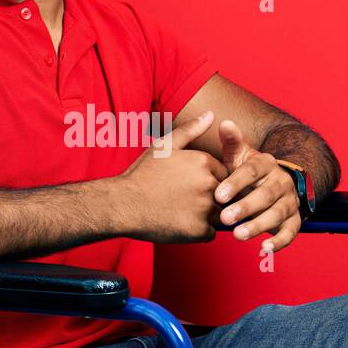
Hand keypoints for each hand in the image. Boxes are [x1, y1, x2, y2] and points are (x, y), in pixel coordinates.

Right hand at [117, 110, 228, 242]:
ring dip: (208, 216)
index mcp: (203, 162)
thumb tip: (212, 114)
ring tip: (183, 213)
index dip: (208, 180)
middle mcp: (208, 184)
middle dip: (211, 198)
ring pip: (221, 214)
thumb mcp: (164, 146)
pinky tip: (179, 224)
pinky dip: (198, 232)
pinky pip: (210, 233)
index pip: (223, 174)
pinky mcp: (198, 231)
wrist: (122, 205)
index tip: (188, 185)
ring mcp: (205, 208)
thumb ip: (191, 130)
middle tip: (185, 200)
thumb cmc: (142, 175)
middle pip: (225, 194)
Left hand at [214, 119, 301, 253]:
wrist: (272, 183)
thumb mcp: (238, 156)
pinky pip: (290, 232)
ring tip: (237, 235)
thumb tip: (224, 122)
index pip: (252, 171)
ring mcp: (289, 201)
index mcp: (266, 163)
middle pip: (266, 194)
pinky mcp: (294, 220)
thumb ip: (232, 142)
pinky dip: (279, 242)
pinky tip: (264, 249)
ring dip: (258, 225)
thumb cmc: (247, 172)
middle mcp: (281, 181)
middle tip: (224, 218)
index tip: (218, 195)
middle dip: (245, 207)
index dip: (235, 183)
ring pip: (277, 214)